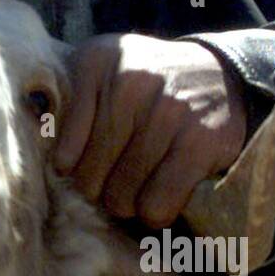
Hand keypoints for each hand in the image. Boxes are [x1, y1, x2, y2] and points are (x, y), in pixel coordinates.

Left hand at [54, 34, 247, 227]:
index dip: (72, 168)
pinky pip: (157, 205)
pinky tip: (161, 195)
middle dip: (101, 189)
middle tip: (116, 178)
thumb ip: (68, 105)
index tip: (83, 165)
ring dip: (129, 202)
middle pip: (89, 178)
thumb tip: (55, 165)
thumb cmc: (147, 83)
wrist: (219, 72)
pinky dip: (156, 212)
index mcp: (96, 63)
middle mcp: (129, 84)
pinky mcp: (198, 143)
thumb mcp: (100, 72)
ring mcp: (166, 114)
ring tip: (139, 183)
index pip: (62, 149)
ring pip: (121, 197)